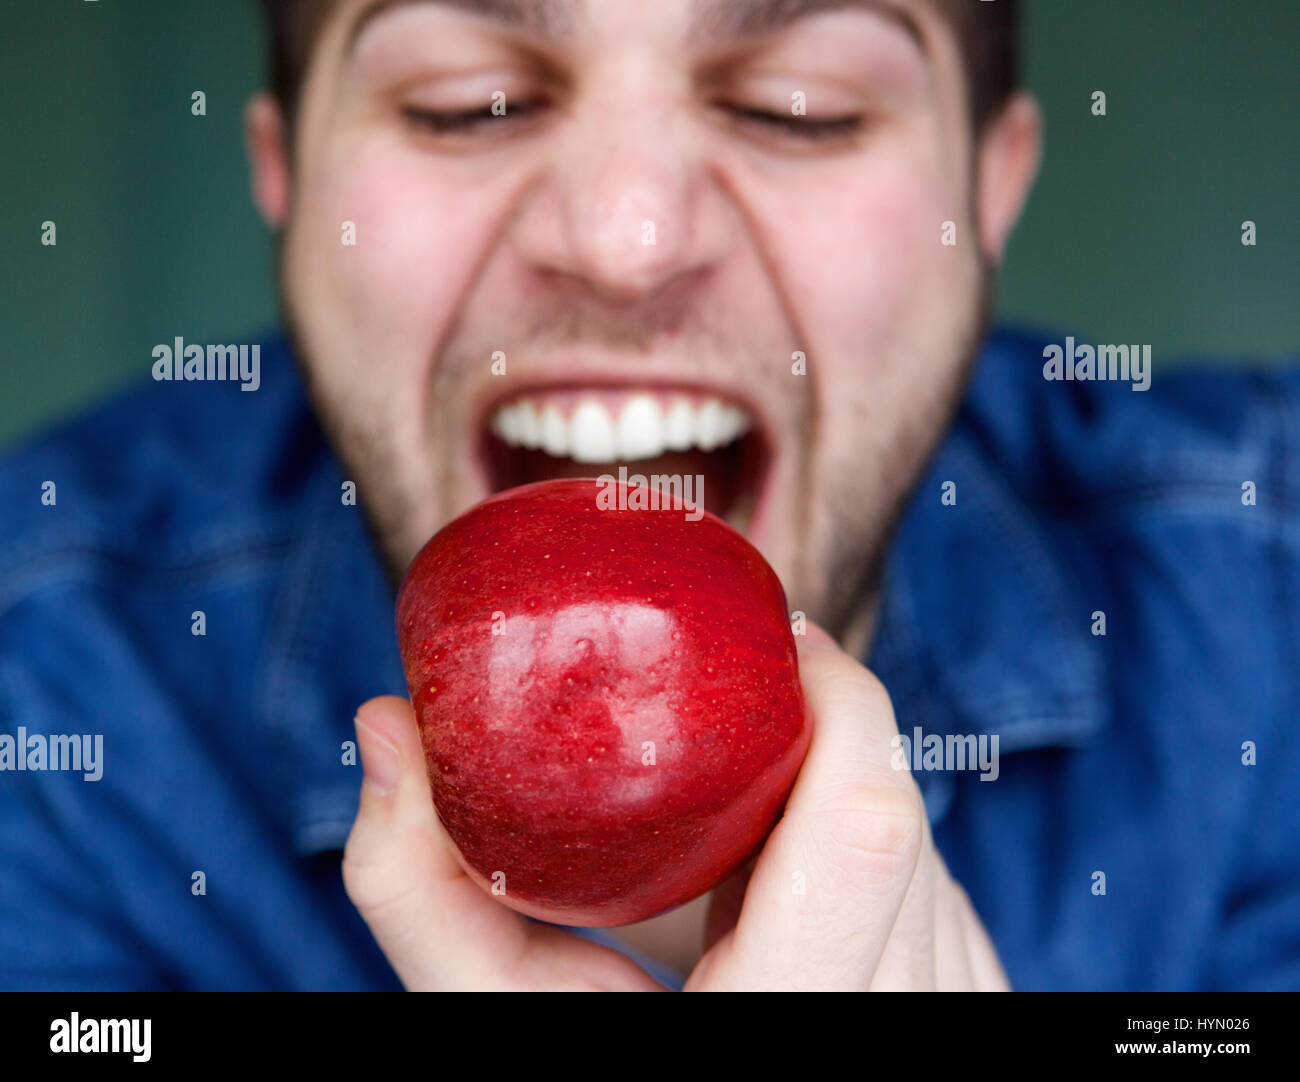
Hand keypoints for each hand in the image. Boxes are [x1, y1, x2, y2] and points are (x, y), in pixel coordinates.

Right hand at [342, 623, 1008, 989]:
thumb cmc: (598, 1074)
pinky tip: (785, 884)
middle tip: (746, 700)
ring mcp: (956, 1012)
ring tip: (747, 813)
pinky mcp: (974, 1003)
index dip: (837, 698)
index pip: (864, 826)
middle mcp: (902, 1017)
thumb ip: (422, 890)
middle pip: (895, 809)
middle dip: (825, 730)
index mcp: (790, 1015)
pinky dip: (858, 855)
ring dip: (836, 795)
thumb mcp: (501, 1006)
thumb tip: (383, 725)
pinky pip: (934, 890)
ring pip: (922, 845)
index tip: (777, 639)